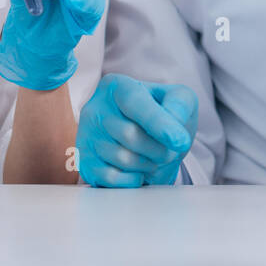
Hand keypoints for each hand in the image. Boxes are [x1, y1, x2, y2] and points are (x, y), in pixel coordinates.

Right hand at [75, 74, 198, 186]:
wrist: (152, 141)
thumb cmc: (164, 116)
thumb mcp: (180, 99)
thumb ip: (179, 104)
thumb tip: (174, 128)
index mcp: (117, 86)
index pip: (134, 102)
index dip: (158, 123)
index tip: (179, 141)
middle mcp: (95, 108)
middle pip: (130, 134)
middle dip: (159, 149)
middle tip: (168, 149)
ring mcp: (87, 136)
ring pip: (122, 158)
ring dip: (148, 165)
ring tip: (152, 157)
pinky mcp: (85, 163)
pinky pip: (111, 178)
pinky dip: (132, 180)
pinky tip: (138, 171)